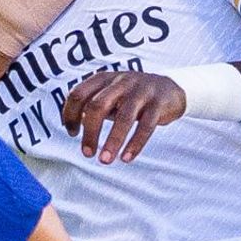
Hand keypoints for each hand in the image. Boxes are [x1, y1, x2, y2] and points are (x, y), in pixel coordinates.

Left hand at [60, 67, 186, 163]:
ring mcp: (141, 91)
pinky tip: (126, 158)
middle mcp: (121, 82)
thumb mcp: (110, 96)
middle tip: (87, 153)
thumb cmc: (132, 97)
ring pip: (123, 117)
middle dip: (90, 132)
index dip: (70, 114)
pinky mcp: (159, 103)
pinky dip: (135, 144)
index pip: (78, 94)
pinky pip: (146, 125)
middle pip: (97, 106)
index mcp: (104, 79)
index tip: (72, 133)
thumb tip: (72, 126)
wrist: (170, 90)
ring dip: (112, 141)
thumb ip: (92, 106)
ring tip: (104, 160)